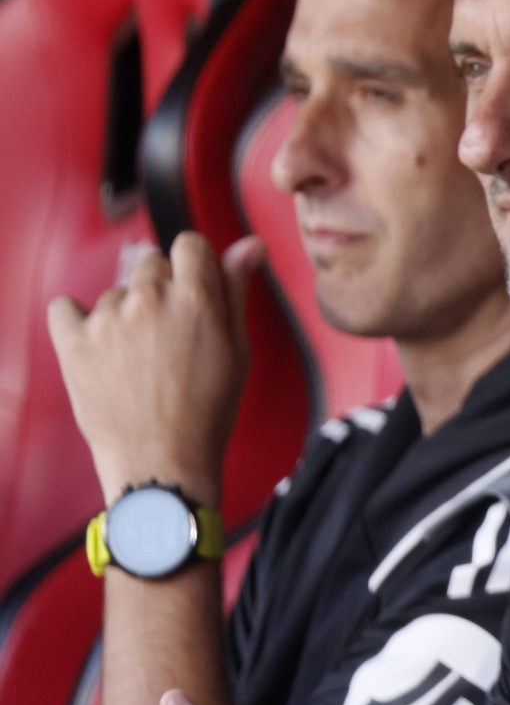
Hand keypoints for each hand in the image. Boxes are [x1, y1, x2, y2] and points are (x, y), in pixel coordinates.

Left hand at [47, 234, 264, 507]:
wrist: (162, 461)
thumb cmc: (206, 411)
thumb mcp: (237, 348)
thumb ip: (237, 289)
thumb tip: (250, 245)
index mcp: (195, 298)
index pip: (189, 244)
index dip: (195, 266)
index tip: (194, 289)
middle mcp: (148, 300)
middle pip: (151, 263)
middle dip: (162, 289)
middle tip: (169, 332)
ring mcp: (106, 320)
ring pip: (114, 292)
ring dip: (125, 312)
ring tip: (138, 356)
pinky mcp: (73, 342)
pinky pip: (65, 308)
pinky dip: (78, 320)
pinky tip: (98, 343)